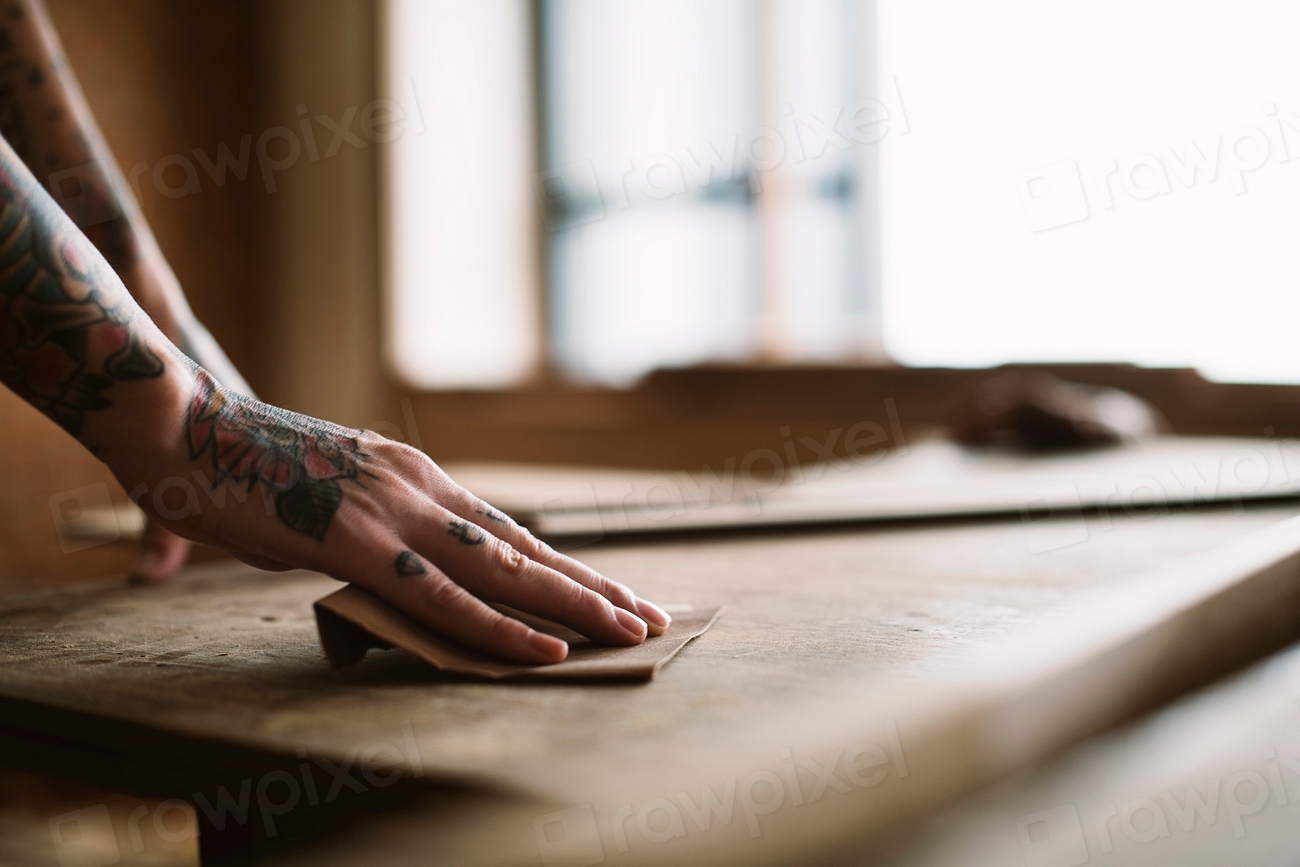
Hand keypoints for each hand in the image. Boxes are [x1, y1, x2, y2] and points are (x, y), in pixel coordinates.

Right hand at [140, 369, 669, 663]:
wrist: (181, 425)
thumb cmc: (246, 470)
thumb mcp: (328, 502)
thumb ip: (373, 537)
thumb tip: (395, 574)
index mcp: (416, 478)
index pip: (508, 531)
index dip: (563, 565)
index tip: (611, 590)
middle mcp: (420, 488)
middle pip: (524, 548)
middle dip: (591, 587)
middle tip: (647, 616)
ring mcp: (392, 512)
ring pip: (503, 570)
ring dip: (571, 607)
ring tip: (627, 632)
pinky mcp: (356, 542)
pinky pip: (440, 598)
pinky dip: (496, 628)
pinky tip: (543, 650)